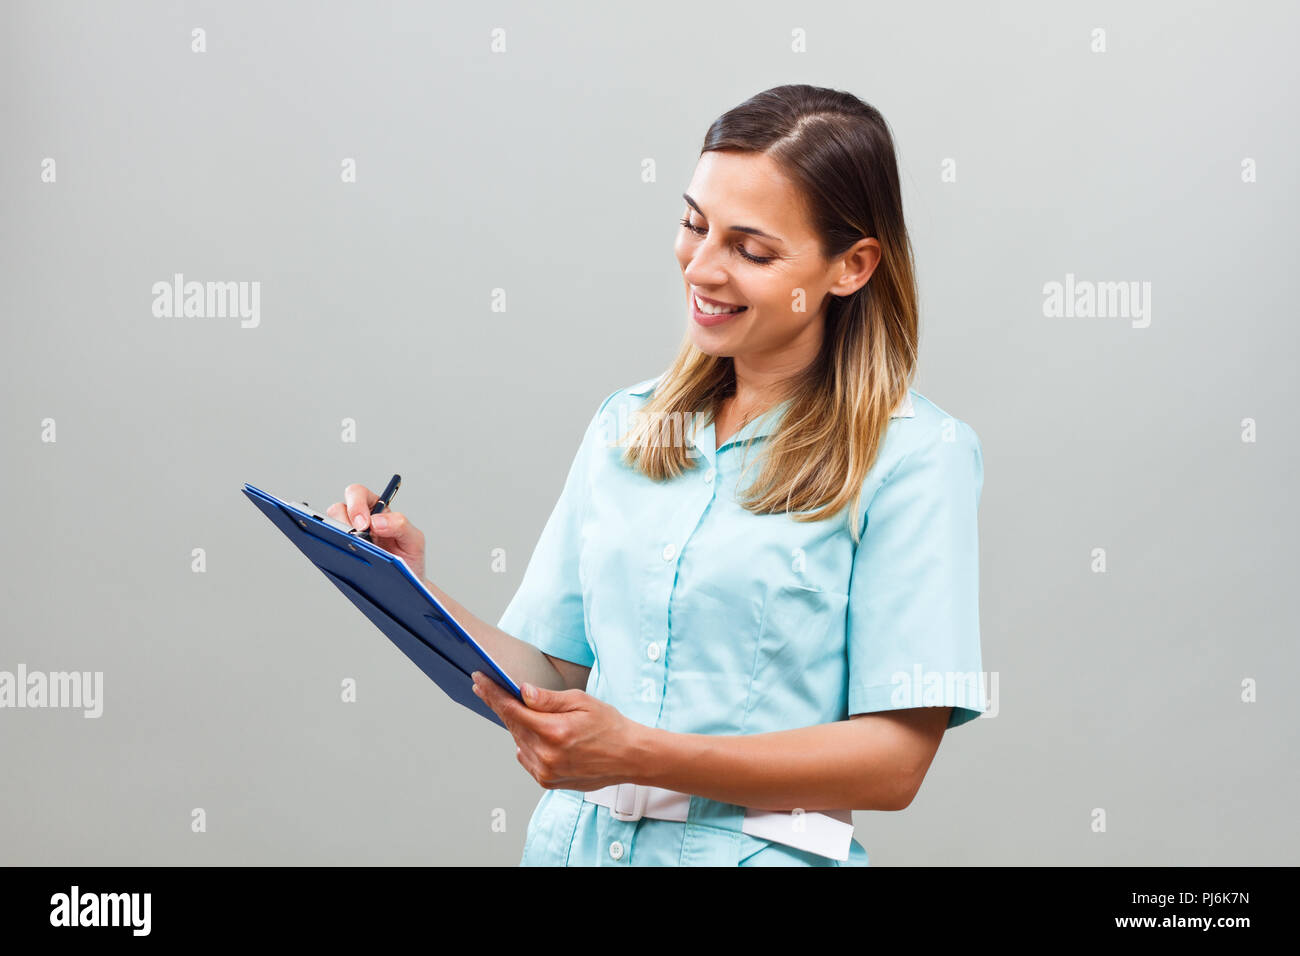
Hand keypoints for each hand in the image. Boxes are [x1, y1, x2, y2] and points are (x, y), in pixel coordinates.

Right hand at [326, 483, 426, 582]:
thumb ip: (401, 525)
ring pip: (329, 527)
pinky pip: (329, 547)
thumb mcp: (414, 540)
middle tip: (356, 536)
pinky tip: (346, 560)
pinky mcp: (341, 553)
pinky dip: (333, 550)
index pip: (358, 494)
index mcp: (376, 510)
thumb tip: (377, 521)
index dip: (356, 505)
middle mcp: (359, 520)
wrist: (405, 586)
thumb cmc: (409, 559)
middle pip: (338, 508)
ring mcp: (348, 537)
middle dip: (343, 520)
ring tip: (353, 550)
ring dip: (338, 536)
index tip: (364, 524)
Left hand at [471, 671, 643, 791]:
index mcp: (554, 732)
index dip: (493, 693)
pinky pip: (526, 757)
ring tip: (515, 708)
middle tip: (485, 688)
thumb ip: (549, 699)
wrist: (629, 757)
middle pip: (512, 725)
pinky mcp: (547, 781)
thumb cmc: (609, 726)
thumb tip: (523, 692)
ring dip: (515, 724)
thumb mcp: (582, 702)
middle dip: (499, 704)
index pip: (512, 709)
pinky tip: (534, 732)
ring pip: (518, 741)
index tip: (479, 681)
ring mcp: (545, 771)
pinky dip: (526, 742)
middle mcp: (546, 755)